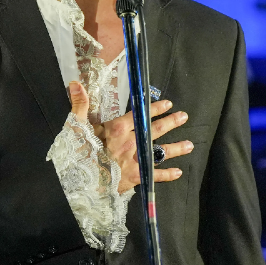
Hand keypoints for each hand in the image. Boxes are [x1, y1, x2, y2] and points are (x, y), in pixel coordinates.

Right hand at [67, 81, 192, 193]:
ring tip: (190, 145)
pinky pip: (155, 175)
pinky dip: (167, 174)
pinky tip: (178, 172)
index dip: (153, 108)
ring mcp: (135, 161)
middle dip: (170, 122)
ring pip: (159, 152)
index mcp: (116, 129)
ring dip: (176, 148)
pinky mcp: (136, 177)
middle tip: (184, 116)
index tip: (167, 103)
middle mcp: (130, 143)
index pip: (138, 115)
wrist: (79, 181)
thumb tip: (75, 83)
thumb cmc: (77, 152)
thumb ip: (79, 104)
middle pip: (154, 130)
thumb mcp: (76, 126)